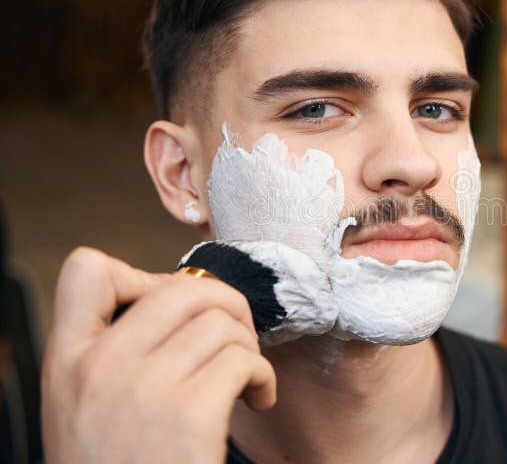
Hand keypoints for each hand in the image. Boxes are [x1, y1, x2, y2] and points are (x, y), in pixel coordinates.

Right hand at [42, 247, 275, 463]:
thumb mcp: (87, 406)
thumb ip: (114, 351)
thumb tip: (178, 296)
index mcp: (67, 360)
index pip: (86, 268)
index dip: (141, 275)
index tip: (170, 311)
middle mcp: (98, 366)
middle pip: (182, 286)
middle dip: (224, 304)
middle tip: (233, 339)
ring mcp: (142, 388)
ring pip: (222, 320)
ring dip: (248, 345)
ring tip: (244, 378)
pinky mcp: (189, 414)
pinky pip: (245, 358)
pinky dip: (263, 376)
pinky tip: (256, 400)